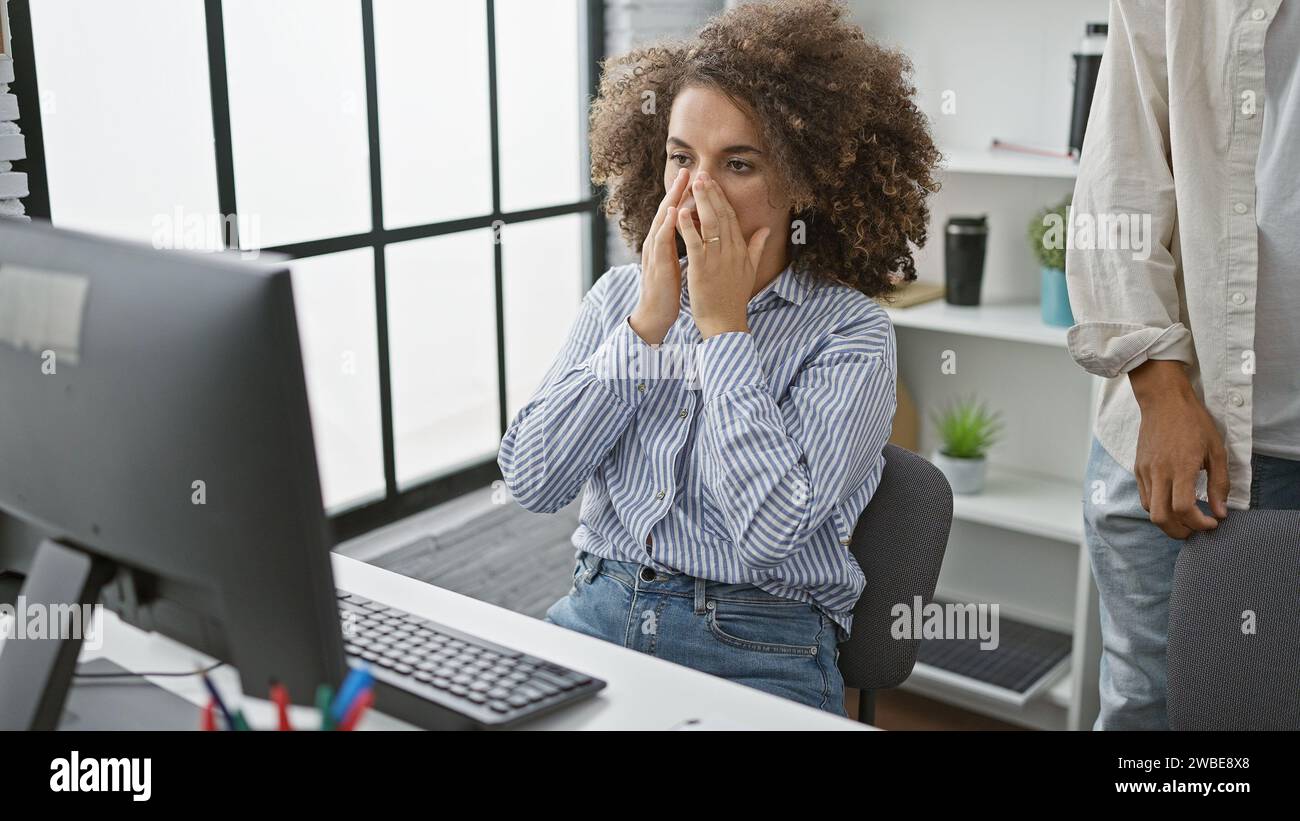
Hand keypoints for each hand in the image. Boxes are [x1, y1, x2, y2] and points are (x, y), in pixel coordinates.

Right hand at [629, 168, 690, 344]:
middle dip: (677, 190)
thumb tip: (699, 232)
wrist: (656, 313)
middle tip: (688, 169)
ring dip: (671, 200)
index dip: (686, 195)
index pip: (675, 213)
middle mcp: (656, 242)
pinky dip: (666, 224)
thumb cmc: (670, 289)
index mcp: (664, 242)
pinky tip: (672, 212)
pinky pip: (660, 241)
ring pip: (662, 220)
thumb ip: (687, 244)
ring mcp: (654, 252)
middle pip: (667, 209)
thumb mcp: (681, 262)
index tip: (697, 178)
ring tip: (681, 183)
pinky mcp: (656, 264)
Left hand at [675, 171, 769, 338]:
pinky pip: (695, 243)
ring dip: (701, 203)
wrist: (726, 322)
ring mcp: (717, 259)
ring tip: (693, 185)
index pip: (731, 217)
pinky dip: (687, 227)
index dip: (722, 198)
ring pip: (710, 225)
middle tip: (702, 174)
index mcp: (740, 250)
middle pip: (721, 216)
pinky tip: (680, 212)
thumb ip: (757, 248)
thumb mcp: (750, 270)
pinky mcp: (703, 269)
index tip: (713, 182)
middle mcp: (731, 251)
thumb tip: (766, 229)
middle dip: (711, 193)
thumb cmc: (734, 298)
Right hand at [1129, 360, 1229, 538]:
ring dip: (1168, 522)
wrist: (1163, 401)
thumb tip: (1220, 512)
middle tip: (1195, 529)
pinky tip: (1172, 502)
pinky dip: (1158, 507)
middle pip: (1161, 518)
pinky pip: (1145, 497)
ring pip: (1150, 510)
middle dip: (1179, 531)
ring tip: (1185, 519)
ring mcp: (1145, 471)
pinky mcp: (1138, 469)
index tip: (1212, 523)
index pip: (1183, 509)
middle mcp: (1159, 472)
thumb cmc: (1193, 422)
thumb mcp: (1216, 451)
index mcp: (1181, 467)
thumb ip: (1219, 484)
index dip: (1198, 523)